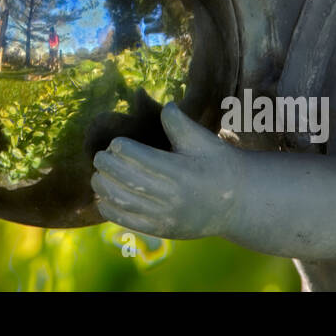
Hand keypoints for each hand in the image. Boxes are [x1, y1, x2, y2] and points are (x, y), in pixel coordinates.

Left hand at [91, 103, 239, 239]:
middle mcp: (172, 197)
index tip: (116, 143)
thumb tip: (164, 105)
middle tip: (100, 156)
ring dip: (104, 188)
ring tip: (97, 175)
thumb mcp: (203, 141)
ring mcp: (167, 217)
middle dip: (107, 166)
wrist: (238, 203)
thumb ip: (180, 123)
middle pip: (128, 180)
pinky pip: (129, 223)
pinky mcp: (163, 230)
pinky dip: (110, 210)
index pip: (141, 159)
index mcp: (181, 172)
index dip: (122, 149)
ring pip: (125, 203)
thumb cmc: (219, 165)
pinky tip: (102, 198)